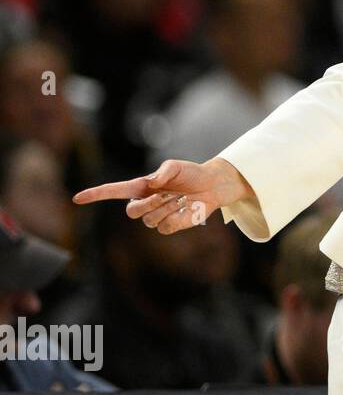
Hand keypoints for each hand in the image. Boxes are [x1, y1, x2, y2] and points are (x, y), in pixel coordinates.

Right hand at [71, 158, 253, 234]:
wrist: (211, 185)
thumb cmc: (190, 173)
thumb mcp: (174, 166)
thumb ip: (162, 172)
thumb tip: (152, 183)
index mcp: (140, 187)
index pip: (113, 191)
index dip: (95, 195)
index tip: (78, 198)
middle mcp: (145, 203)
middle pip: (131, 212)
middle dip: (150, 204)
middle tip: (169, 194)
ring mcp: (156, 216)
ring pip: (150, 220)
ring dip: (168, 208)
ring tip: (182, 199)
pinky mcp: (170, 225)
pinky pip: (165, 228)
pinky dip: (177, 217)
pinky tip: (187, 209)